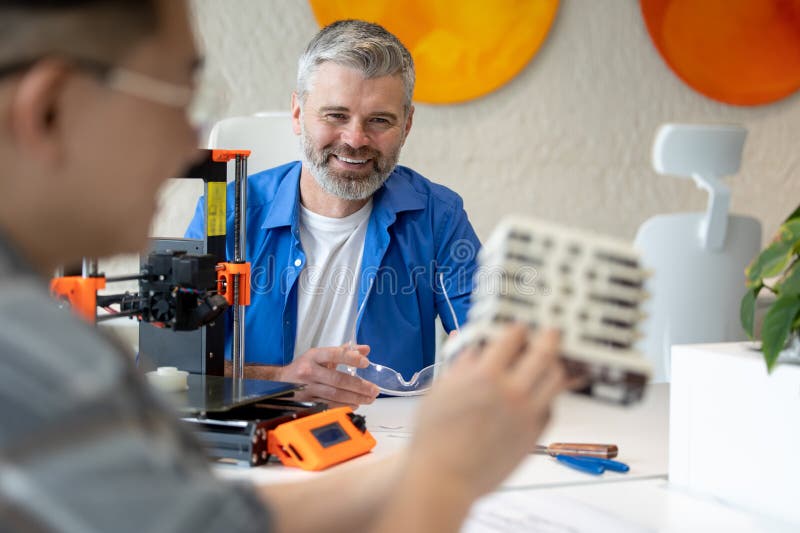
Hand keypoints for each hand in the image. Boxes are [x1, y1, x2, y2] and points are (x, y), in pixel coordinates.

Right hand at [276, 344, 379, 407]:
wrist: (280, 381)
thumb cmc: (305, 366)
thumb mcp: (321, 355)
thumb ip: (344, 351)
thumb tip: (366, 350)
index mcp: (314, 356)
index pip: (334, 355)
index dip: (350, 358)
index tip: (366, 363)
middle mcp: (309, 371)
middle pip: (337, 380)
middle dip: (359, 386)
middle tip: (374, 390)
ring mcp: (307, 388)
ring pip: (334, 395)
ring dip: (355, 397)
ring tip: (369, 398)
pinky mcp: (307, 402)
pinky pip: (328, 405)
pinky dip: (344, 406)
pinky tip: (355, 405)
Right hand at [408, 325, 566, 499]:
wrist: (443, 478)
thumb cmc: (434, 437)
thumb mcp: (441, 389)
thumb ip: (462, 363)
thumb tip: (476, 343)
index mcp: (485, 375)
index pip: (513, 336)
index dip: (516, 328)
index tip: (516, 327)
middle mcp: (511, 392)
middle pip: (545, 352)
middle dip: (548, 336)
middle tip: (549, 333)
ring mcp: (526, 414)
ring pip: (555, 379)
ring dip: (551, 365)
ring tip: (544, 363)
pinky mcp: (533, 435)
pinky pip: (550, 407)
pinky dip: (545, 396)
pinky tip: (533, 395)